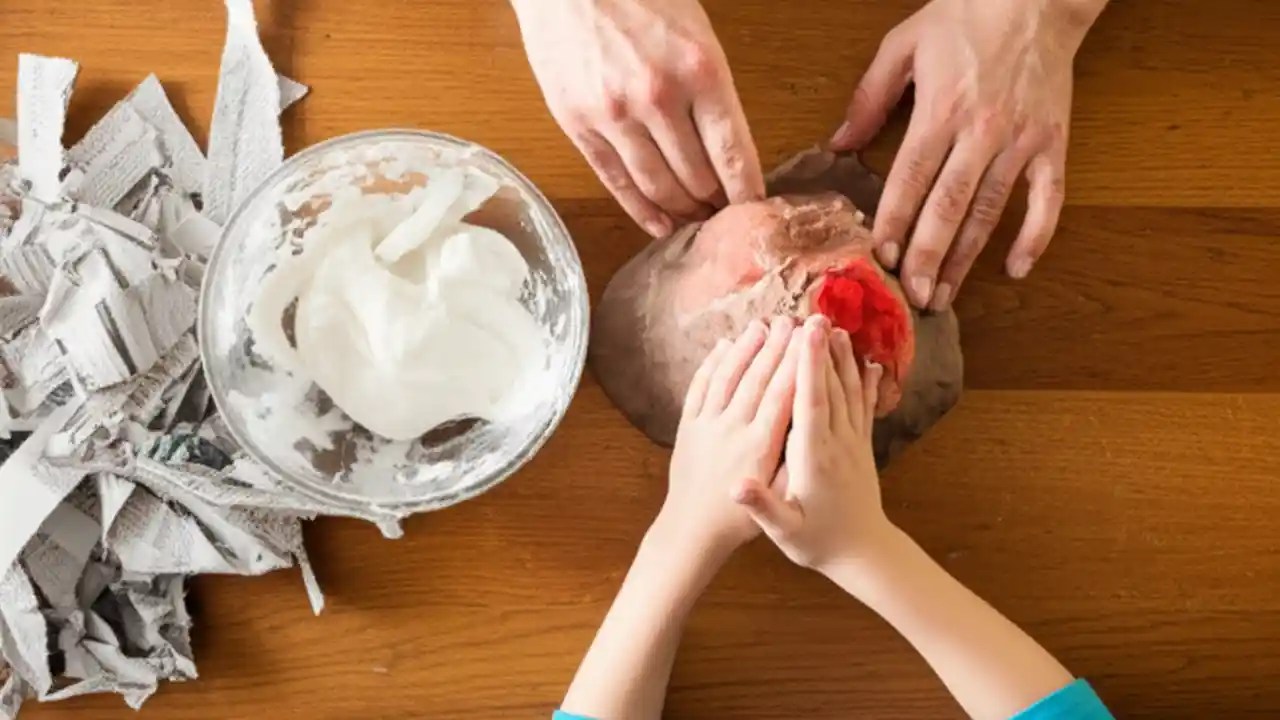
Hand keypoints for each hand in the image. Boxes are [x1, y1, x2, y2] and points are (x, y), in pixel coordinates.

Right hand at [511, 0, 764, 236]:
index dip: (748, 191)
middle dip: (716, 203)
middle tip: (725, 215)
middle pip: (698, 178)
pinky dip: (641, 211)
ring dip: (682, 211)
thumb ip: (710, 88)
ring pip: (659, 187)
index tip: (756, 209)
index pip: (734, 153)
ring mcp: (615, 116)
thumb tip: (726, 147)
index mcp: (700, 70)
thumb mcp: (695, 31)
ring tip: (696, 219)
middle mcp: (659, 98)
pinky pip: (617, 182)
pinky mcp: (579, 125)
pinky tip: (660, 225)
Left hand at [658, 316, 800, 559]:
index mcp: (759, 446)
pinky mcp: (688, 426)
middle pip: (756, 379)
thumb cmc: (741, 522)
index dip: (797, 364)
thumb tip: (816, 433)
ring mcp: (707, 425)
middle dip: (775, 347)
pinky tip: (724, 346)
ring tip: (761, 325)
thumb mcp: (778, 502)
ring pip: (727, 377)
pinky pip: (699, 388)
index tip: (811, 340)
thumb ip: (795, 467)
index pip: (782, 395)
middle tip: (792, 320)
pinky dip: (711, 364)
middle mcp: (731, 429)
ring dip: (745, 349)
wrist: (692, 532)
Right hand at [735, 317, 890, 571]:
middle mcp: (837, 444)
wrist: (863, 555)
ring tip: (837, 328)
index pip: (810, 403)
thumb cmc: (816, 543)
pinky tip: (868, 363)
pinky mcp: (862, 448)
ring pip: (849, 393)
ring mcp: (854, 444)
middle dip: (823, 351)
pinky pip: (864, 407)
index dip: (809, 367)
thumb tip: (735, 485)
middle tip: (816, 315)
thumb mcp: (783, 531)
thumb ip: (761, 505)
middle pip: (831, 388)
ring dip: (843, 360)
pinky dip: (865, 382)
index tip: (806, 336)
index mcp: (813, 459)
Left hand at [831, 0, 1108, 309]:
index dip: (896, 222)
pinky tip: (1015, 269)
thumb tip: (839, 145)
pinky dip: (1035, 238)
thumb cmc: (966, 17)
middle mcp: (981, 132)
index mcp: (941, 110)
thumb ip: (868, 98)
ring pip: (991, 213)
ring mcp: (1021, 142)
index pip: (911, 179)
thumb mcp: (903, 45)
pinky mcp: (1053, 144)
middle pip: (949, 207)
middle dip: (928, 256)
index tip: (882, 258)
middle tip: (913, 296)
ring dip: (966, 259)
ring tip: (944, 295)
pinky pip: (1048, 200)